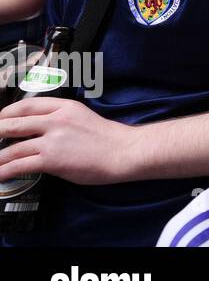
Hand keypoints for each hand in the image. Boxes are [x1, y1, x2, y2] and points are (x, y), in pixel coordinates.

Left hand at [0, 98, 138, 185]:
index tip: (0, 120)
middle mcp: (55, 120)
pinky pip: (18, 165)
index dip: (6, 113)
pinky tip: (0, 175)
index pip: (26, 105)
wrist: (124, 152)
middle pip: (12, 124)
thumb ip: (60, 119)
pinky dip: (4, 171)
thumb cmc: (107, 138)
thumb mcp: (82, 117)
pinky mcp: (51, 159)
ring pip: (11, 148)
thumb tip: (39, 129)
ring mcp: (52, 140)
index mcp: (64, 107)